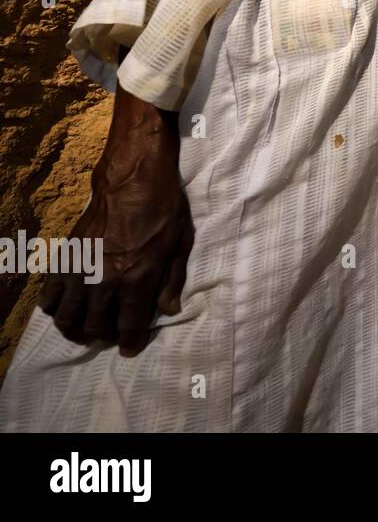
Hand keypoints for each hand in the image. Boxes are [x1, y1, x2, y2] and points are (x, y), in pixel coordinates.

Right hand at [38, 85, 193, 356]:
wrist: (133, 178)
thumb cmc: (164, 209)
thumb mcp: (180, 245)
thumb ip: (172, 281)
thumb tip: (169, 311)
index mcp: (137, 279)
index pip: (128, 326)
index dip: (129, 342)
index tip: (129, 347)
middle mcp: (104, 279)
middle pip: (95, 326)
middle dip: (103, 335)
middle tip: (110, 332)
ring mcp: (80, 269)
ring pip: (67, 317)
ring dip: (76, 328)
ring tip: (87, 325)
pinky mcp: (64, 257)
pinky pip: (48, 294)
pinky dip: (54, 306)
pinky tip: (67, 304)